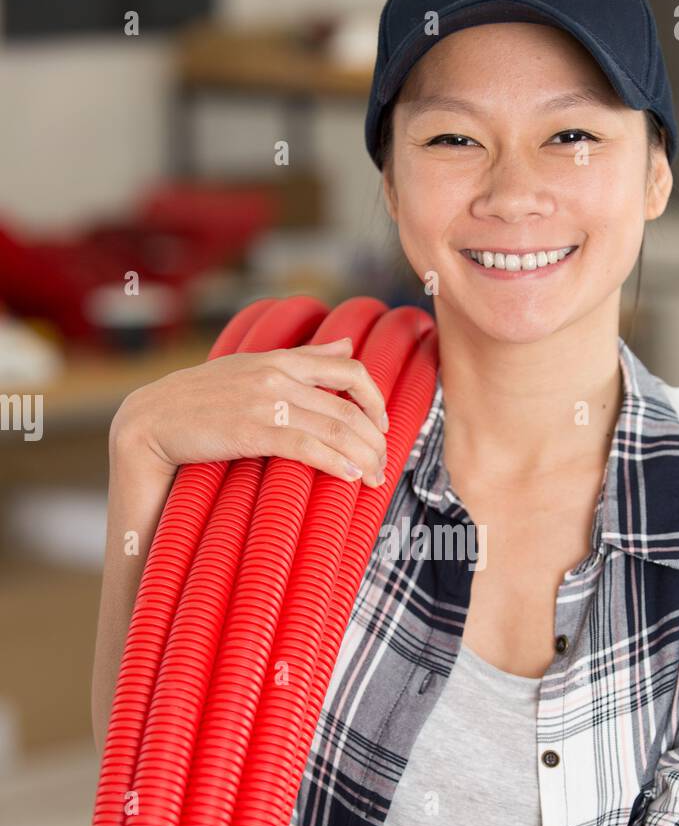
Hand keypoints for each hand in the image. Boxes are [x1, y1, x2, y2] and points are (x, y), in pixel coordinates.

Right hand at [112, 337, 388, 488]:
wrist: (148, 421)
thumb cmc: (199, 401)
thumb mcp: (252, 368)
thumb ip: (303, 359)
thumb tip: (346, 346)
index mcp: (280, 359)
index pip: (350, 371)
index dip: (376, 401)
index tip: (383, 428)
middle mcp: (277, 375)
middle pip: (349, 408)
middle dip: (374, 442)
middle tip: (383, 466)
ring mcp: (264, 402)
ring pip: (334, 430)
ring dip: (362, 458)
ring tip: (373, 479)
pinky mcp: (251, 430)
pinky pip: (306, 447)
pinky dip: (334, 463)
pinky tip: (347, 478)